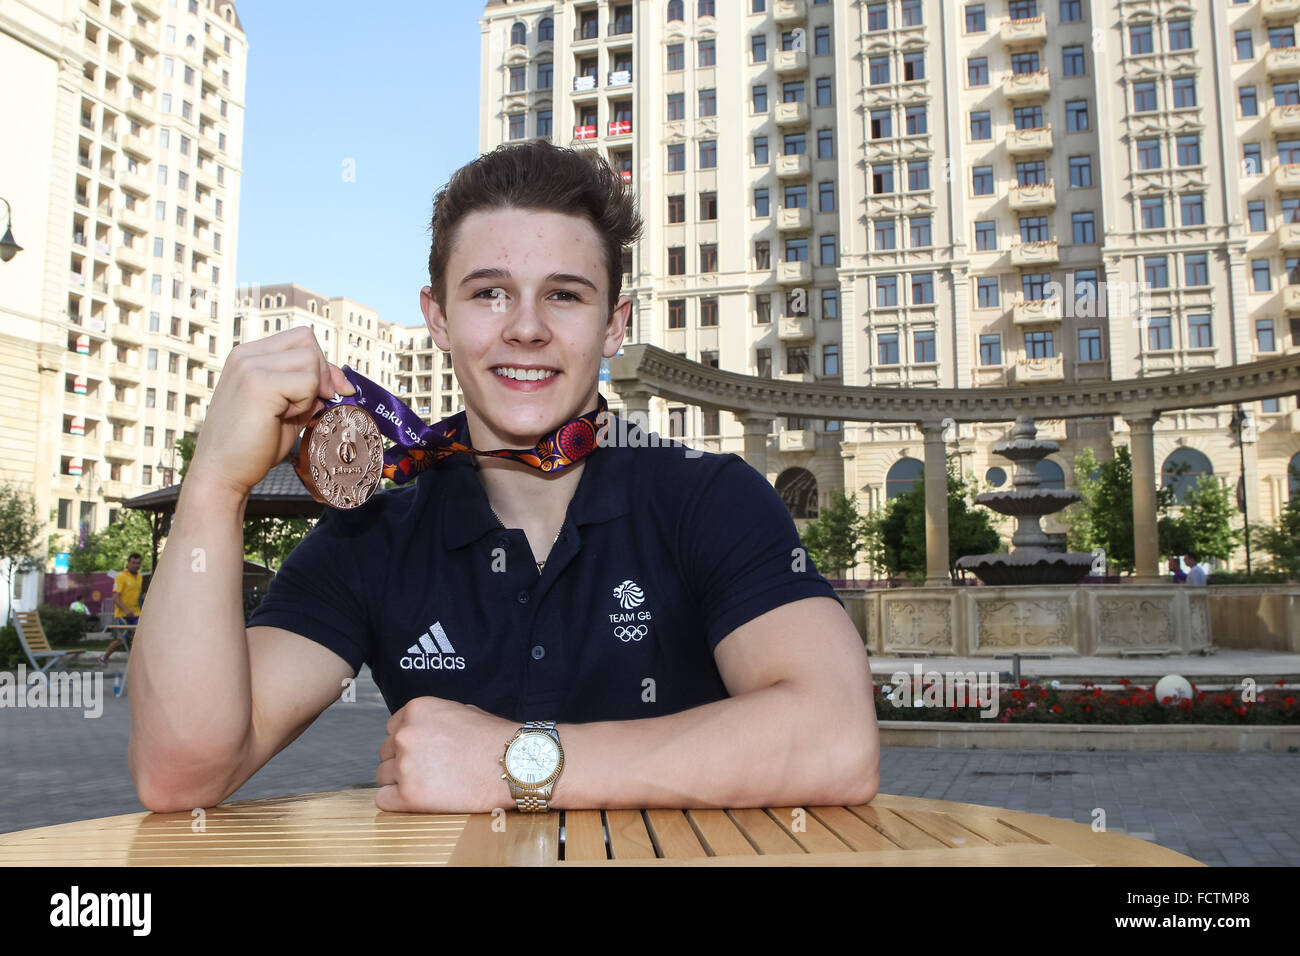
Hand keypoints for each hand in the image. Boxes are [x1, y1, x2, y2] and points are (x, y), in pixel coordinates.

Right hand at [187, 326, 354, 498]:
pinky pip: (307, 383)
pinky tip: (282, 418)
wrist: (223, 472)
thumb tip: (341, 382)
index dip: (321, 363)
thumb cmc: (254, 444)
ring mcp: (249, 367)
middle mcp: (246, 355)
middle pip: (308, 342)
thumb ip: (307, 388)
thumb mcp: (287, 407)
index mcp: (249, 356)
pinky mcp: (258, 384)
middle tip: (313, 405)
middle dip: (322, 374)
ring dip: (311, 391)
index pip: (301, 338)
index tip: (328, 392)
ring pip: (311, 360)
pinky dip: (305, 404)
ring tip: (287, 413)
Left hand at [375, 697, 517, 812]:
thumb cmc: (494, 739)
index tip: (422, 752)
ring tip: (430, 785)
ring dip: (400, 781)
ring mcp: (405, 765)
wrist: (513, 764)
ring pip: (383, 776)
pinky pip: (384, 799)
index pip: (392, 729)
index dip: (408, 743)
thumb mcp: (461, 711)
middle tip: (428, 770)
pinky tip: (420, 798)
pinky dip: (397, 802)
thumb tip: (423, 730)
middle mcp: (405, 734)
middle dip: (402, 761)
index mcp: (416, 710)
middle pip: (385, 753)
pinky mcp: (409, 795)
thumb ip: (433, 719)